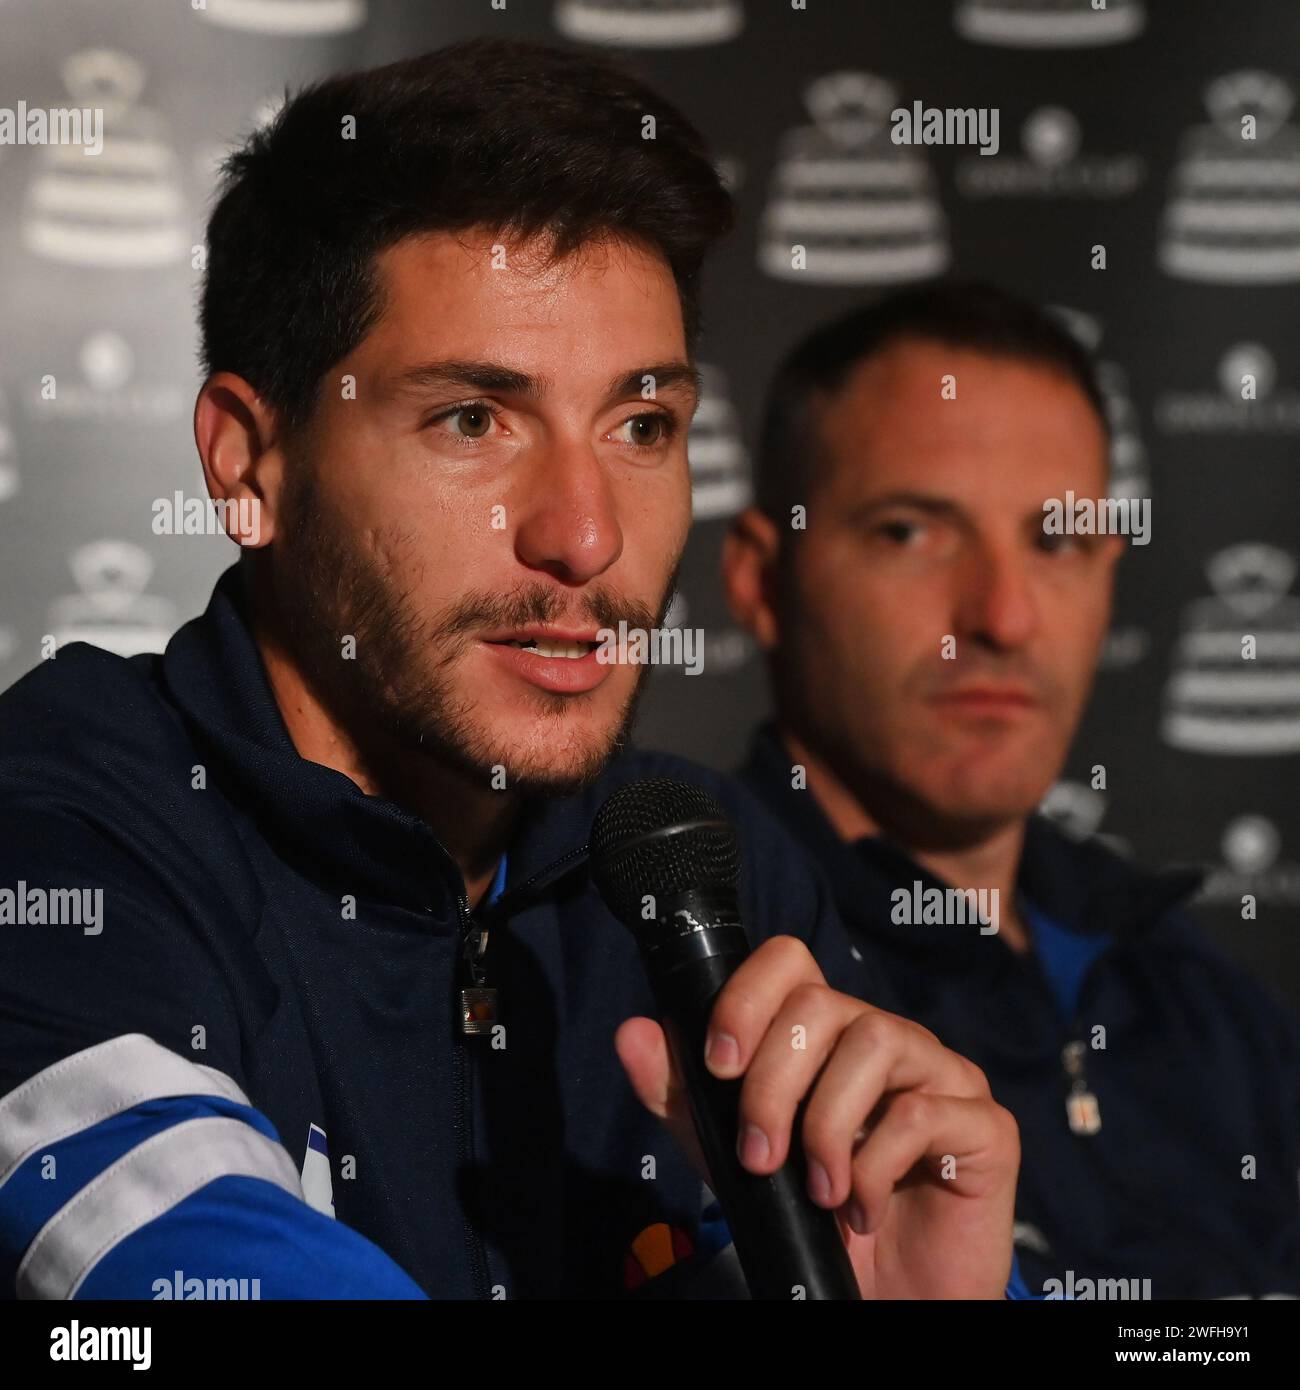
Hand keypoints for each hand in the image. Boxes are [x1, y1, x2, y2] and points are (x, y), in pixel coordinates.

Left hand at [615, 935, 1018, 1298]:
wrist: (885, 1299)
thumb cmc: (812, 1220)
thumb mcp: (729, 1155)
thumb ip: (684, 1096)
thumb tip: (632, 1033)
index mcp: (827, 1033)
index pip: (789, 962)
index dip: (747, 997)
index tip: (719, 1064)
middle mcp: (885, 1037)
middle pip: (822, 1004)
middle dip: (773, 1084)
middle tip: (761, 1157)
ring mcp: (941, 1073)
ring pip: (875, 1041)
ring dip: (827, 1125)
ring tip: (820, 1190)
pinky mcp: (985, 1125)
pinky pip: (924, 1110)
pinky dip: (877, 1165)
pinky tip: (863, 1206)